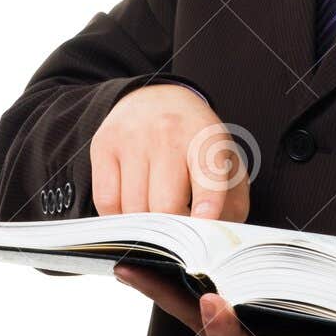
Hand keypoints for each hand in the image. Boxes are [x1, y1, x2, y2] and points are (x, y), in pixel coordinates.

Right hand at [90, 84, 248, 219]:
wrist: (157, 97)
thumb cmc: (196, 142)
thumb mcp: (226, 162)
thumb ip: (232, 203)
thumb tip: (217, 238)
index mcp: (206, 137)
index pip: (208, 174)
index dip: (208, 203)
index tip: (204, 224)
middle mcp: (168, 134)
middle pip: (165, 204)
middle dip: (173, 230)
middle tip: (178, 234)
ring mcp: (132, 139)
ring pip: (134, 208)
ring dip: (146, 227)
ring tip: (157, 219)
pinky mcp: (104, 146)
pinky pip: (106, 201)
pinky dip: (119, 218)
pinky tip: (133, 210)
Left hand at [113, 264, 335, 335]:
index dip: (227, 330)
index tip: (213, 302)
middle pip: (206, 327)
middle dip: (170, 298)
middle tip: (135, 267)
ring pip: (202, 313)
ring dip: (169, 287)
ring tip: (136, 256)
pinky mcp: (257, 322)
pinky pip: (215, 302)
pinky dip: (188, 283)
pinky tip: (169, 258)